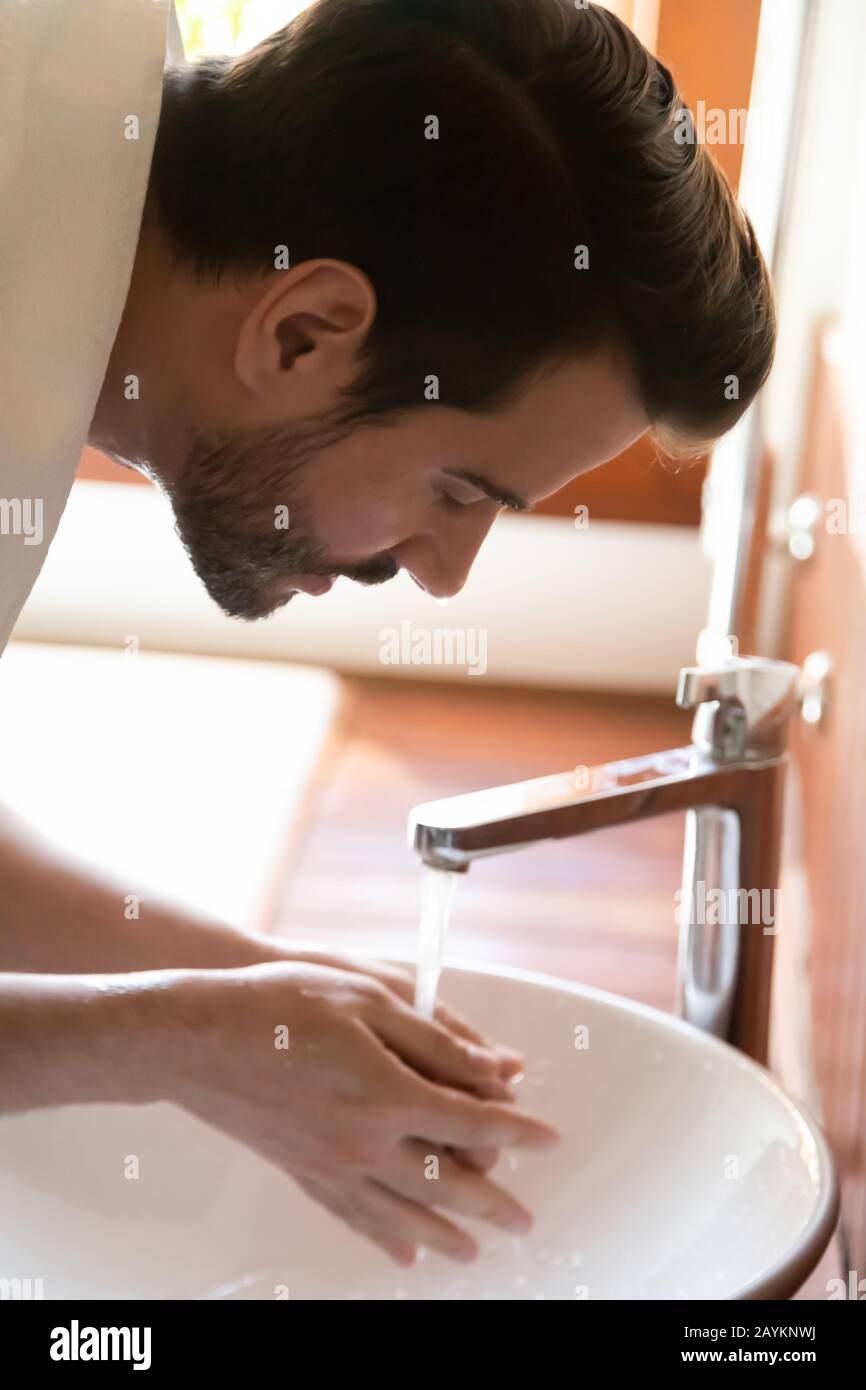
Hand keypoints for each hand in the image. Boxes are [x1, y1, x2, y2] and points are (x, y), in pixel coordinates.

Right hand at [167, 961, 559, 1264]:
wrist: (195, 1038)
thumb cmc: (278, 1005)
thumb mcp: (369, 999)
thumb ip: (438, 1038)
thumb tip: (497, 1066)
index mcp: (389, 1093)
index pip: (474, 1123)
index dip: (518, 1132)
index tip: (548, 1139)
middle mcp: (365, 1141)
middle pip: (447, 1185)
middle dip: (493, 1203)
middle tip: (525, 1220)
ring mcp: (331, 1163)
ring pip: (403, 1214)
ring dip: (446, 1234)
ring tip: (474, 1252)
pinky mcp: (302, 1171)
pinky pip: (354, 1217)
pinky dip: (385, 1238)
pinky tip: (401, 1252)